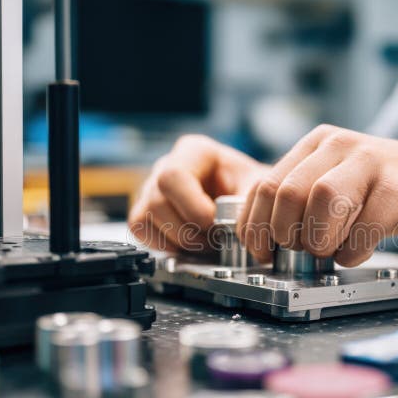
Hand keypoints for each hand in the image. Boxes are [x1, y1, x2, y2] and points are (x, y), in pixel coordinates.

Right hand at [128, 135, 268, 251]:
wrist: (246, 196)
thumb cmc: (249, 186)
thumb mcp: (257, 186)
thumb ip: (248, 201)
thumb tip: (237, 224)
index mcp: (194, 151)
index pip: (173, 177)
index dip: (194, 208)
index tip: (216, 223)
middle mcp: (167, 166)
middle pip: (157, 201)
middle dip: (188, 230)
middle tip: (214, 240)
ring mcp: (152, 188)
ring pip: (145, 217)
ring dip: (179, 240)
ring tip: (206, 244)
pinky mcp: (145, 210)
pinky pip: (140, 230)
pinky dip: (165, 245)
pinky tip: (189, 245)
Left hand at [237, 125, 397, 265]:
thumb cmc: (383, 189)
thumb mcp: (334, 181)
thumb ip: (299, 201)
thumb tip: (261, 239)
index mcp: (316, 144)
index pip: (265, 185)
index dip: (256, 226)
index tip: (262, 252)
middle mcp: (339, 145)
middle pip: (288, 193)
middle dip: (288, 235)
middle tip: (305, 250)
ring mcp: (371, 162)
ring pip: (322, 202)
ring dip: (320, 241)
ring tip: (333, 249)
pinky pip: (363, 227)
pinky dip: (352, 252)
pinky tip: (358, 251)